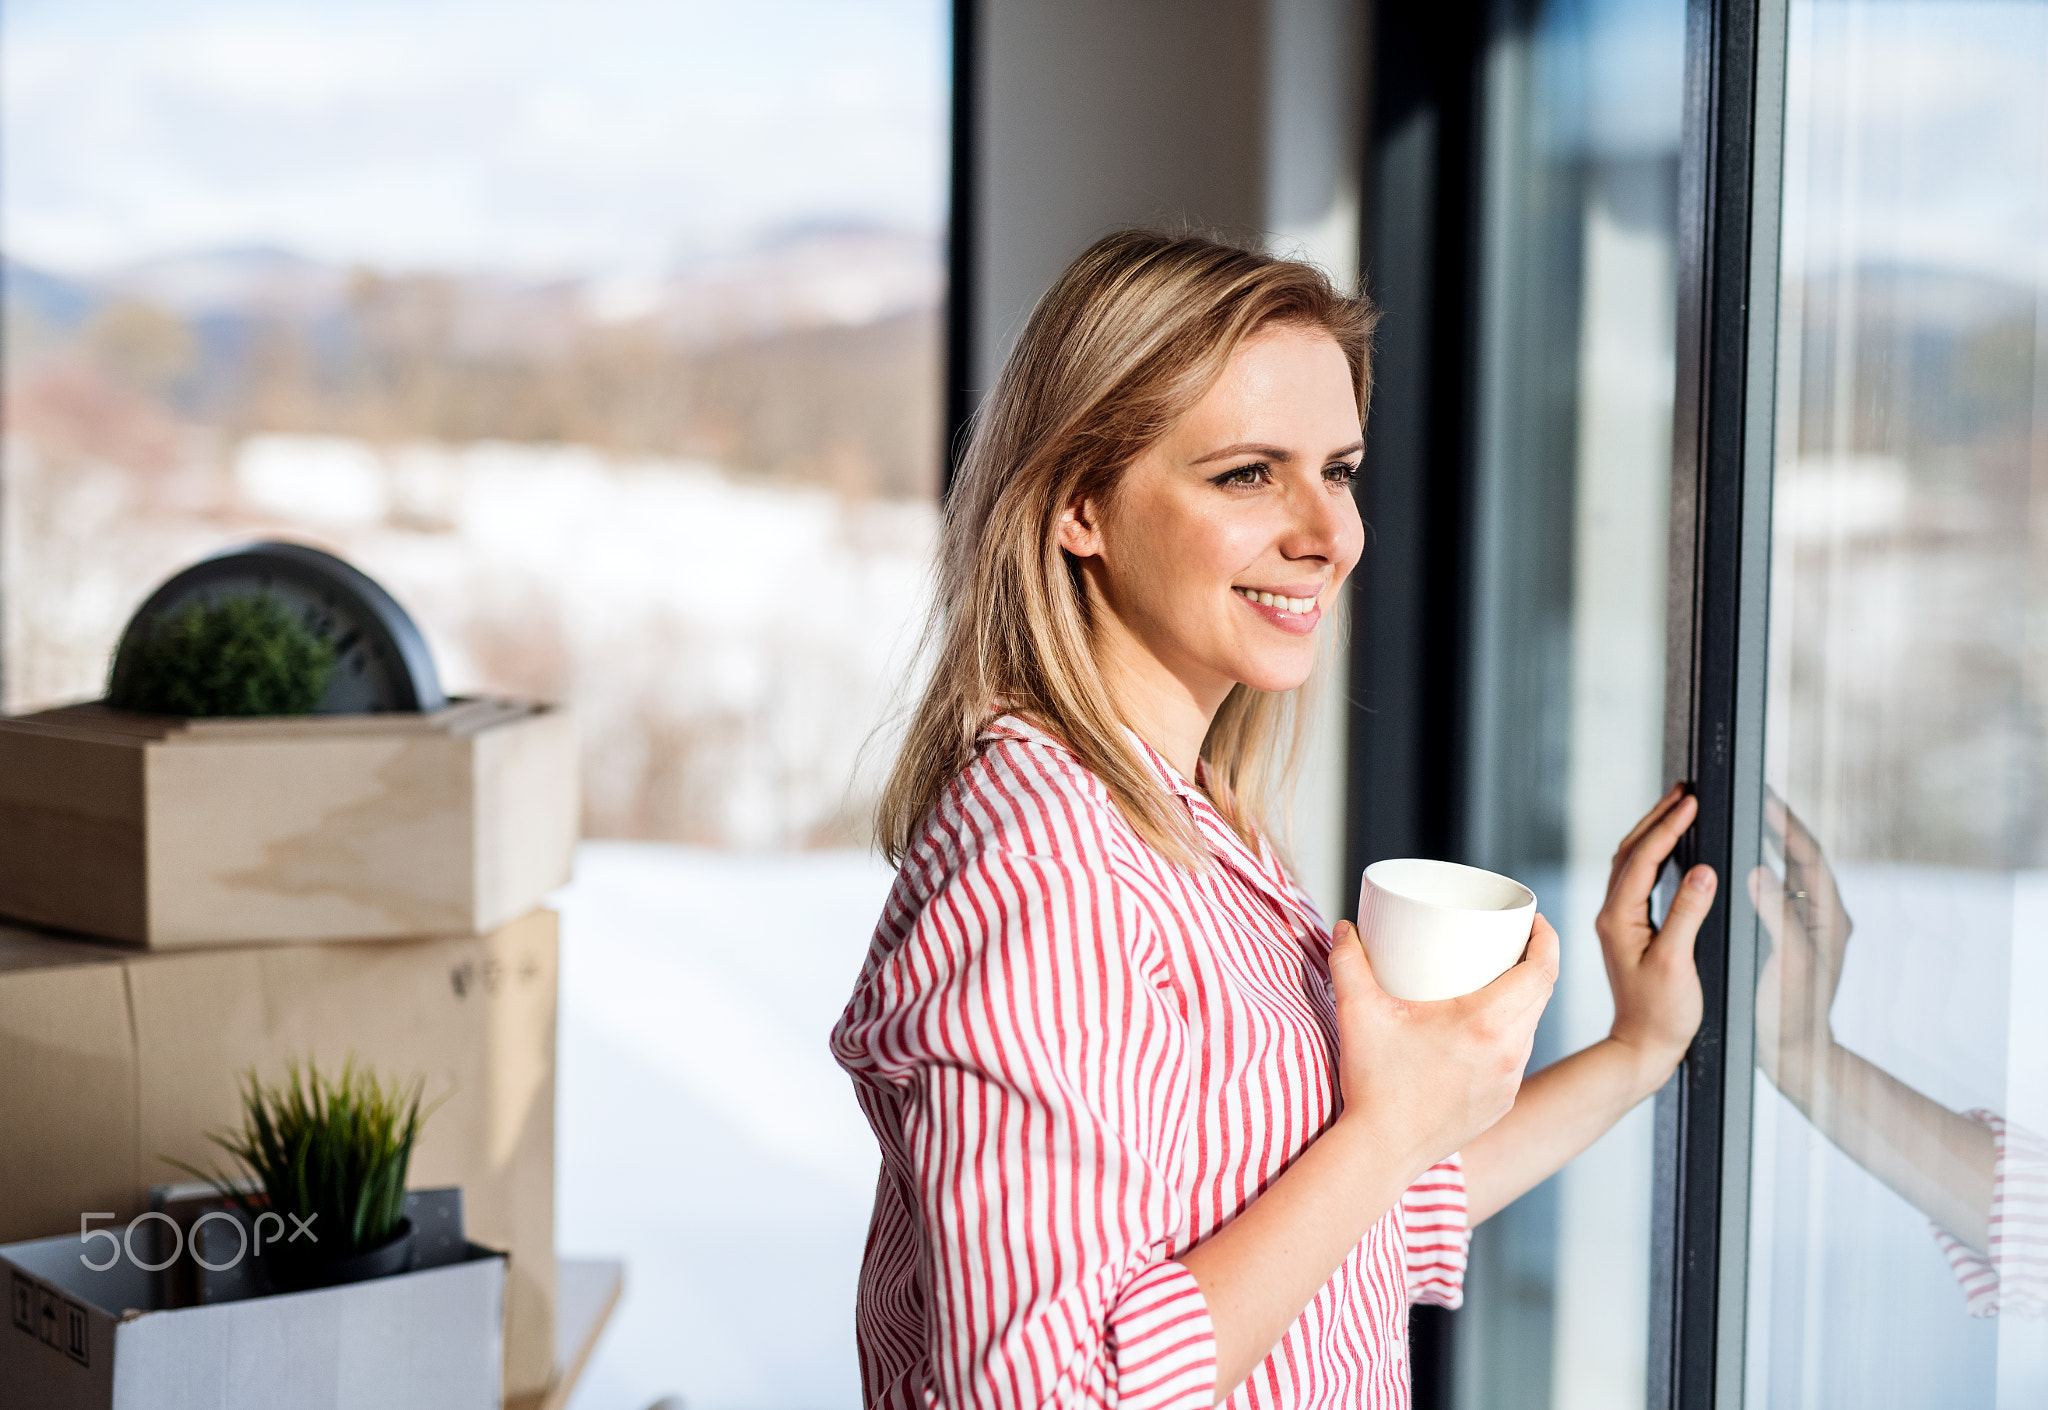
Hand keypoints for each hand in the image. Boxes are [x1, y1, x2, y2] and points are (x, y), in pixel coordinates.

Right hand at [1326, 915, 1558, 1176]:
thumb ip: (1348, 962)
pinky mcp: (1500, 1103)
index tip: (1535, 920)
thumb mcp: (1358, 1012)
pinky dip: (1508, 1034)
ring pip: (1530, 1027)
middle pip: (1541, 994)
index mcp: (1485, 1023)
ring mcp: (1508, 1082)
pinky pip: (1516, 1056)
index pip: (1541, 971)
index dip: (1546, 939)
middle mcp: (1508, 1053)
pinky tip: (1486, 1029)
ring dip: (1522, 999)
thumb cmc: (1374, 1084)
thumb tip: (1345, 928)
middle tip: (1510, 941)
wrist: (1381, 1152)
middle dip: (1534, 961)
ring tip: (1497, 980)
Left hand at [1599, 784, 1715, 1088]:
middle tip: (1683, 790)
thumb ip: (1689, 914)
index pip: (1642, 858)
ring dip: (1653, 832)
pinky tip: (1671, 850)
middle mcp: (1612, 913)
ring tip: (1678, 807)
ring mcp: (1618, 921)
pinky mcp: (1629, 929)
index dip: (1668, 826)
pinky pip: (1638, 879)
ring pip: (1631, 862)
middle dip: (1657, 817)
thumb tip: (1703, 870)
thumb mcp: (1679, 963)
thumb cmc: (1662, 1012)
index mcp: (1619, 917)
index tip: (1691, 801)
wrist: (1644, 1047)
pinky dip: (1653, 855)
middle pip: (1630, 851)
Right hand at [1751, 791, 1853, 1079]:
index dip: (1787, 825)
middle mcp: (1822, 918)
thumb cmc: (1792, 1013)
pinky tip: (1738, 867)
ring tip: (1744, 820)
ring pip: (1789, 875)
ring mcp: (1807, 929)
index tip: (1763, 797)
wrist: (1796, 1055)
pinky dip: (1760, 871)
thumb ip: (1777, 915)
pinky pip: (1776, 894)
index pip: (1810, 857)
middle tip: (1752, 797)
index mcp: (1829, 918)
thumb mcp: (1787, 962)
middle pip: (1801, 859)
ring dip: (1770, 846)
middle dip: (1779, 826)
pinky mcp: (1790, 940)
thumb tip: (1760, 870)